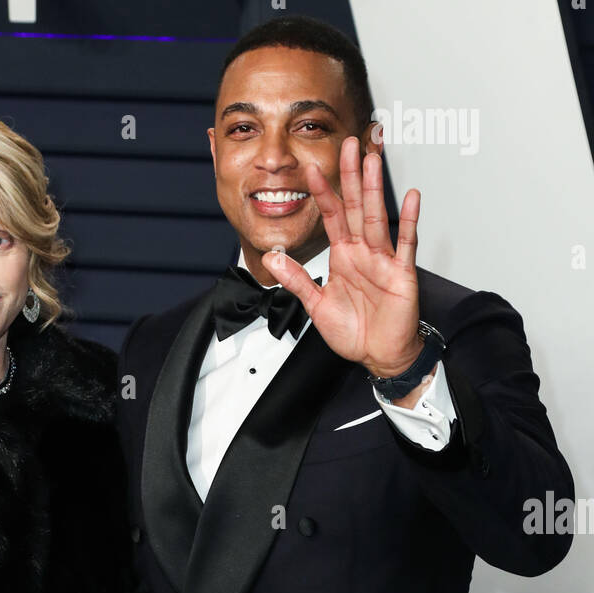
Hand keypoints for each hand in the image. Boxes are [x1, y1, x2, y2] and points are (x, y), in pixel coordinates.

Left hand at [260, 136, 422, 378]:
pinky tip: (411, 198)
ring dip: (374, 189)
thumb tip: (274, 258)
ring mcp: (384, 260)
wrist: (380, 355)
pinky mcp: (402, 274)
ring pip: (377, 217)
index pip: (331, 217)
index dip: (322, 193)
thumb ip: (297, 280)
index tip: (310, 169)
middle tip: (349, 144)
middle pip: (355, 207)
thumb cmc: (355, 332)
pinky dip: (409, 221)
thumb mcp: (317, 306)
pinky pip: (406, 244)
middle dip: (351, 176)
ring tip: (372, 160)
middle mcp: (363, 253)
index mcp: (343, 257)